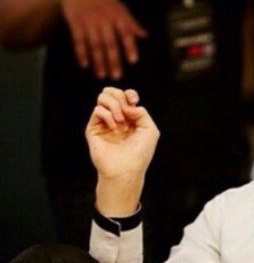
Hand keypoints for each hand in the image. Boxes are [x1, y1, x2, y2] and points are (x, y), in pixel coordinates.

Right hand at [58, 0, 147, 79]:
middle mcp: (103, 18)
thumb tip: (145, 36)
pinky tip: (84, 65)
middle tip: (116, 76)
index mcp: (117, 15)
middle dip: (113, 60)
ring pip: (94, 44)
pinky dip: (80, 53)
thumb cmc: (103, 0)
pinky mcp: (75, 22)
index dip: (129, 46)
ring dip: (98, 61)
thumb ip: (131, 23)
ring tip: (101, 76)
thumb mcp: (119, 8)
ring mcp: (88, 20)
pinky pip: (78, 40)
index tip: (133, 61)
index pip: (125, 32)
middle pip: (109, 42)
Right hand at [85, 87, 159, 214]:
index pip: (125, 96)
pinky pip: (97, 110)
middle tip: (126, 110)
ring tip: (121, 120)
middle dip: (120, 96)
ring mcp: (104, 123)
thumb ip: (142, 112)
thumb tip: (127, 104)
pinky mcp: (93, 129)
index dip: (129, 94)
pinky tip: (115, 128)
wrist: (126, 169)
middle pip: (112, 93)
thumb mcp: (149, 130)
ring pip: (102, 98)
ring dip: (114, 105)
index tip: (134, 100)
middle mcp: (117, 119)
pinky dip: (108, 115)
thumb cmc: (140, 153)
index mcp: (130, 119)